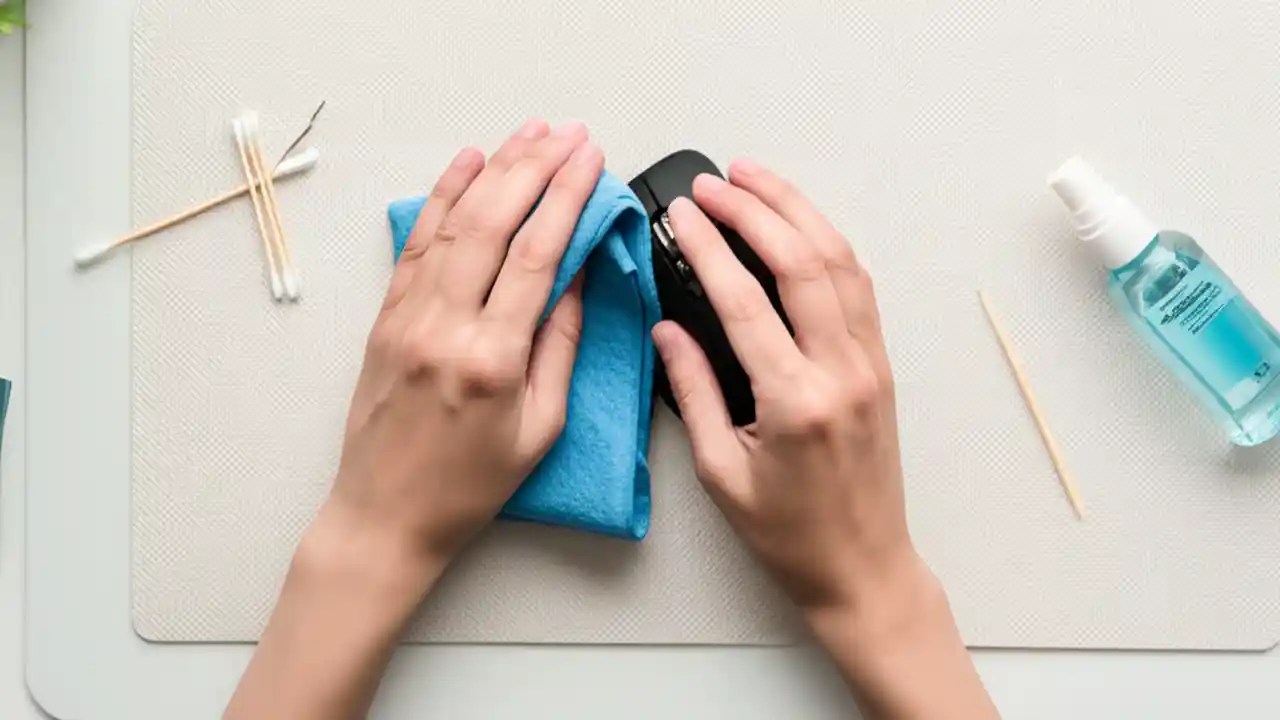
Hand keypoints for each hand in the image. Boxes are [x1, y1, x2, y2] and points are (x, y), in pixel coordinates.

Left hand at [325, 119, 601, 588]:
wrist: (384, 516)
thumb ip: (560, 347)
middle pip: (494, 223)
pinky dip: (442, 197)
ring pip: (453, 222)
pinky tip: (466, 163)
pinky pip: (416, 244)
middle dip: (536, 168)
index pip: (539, 256)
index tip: (592, 161)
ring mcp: (407, 317)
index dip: (568, 199)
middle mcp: (444, 326)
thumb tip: (578, 277)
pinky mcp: (385, 317)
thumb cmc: (470, 487)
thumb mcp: (539, 428)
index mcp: (492, 359)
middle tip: (571, 134)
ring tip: (529, 132)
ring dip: (494, 169)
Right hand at [653, 160, 909, 615]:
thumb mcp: (721, 473)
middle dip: (755, 209)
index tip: (684, 214)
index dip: (712, 247)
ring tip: (757, 180)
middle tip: (714, 183)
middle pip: (801, 262)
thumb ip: (693, 393)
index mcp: (796, 402)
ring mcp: (870, 365)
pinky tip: (803, 225)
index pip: (746, 300)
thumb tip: (666, 331)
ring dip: (799, 212)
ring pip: (840, 263)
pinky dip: (830, 246)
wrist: (862, 567)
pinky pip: (859, 288)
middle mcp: (842, 373)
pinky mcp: (881, 367)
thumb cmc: (791, 535)